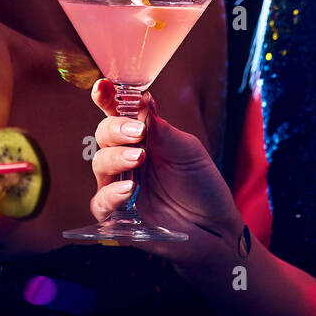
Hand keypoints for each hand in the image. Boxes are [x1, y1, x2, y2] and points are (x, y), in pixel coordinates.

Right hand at [88, 80, 243, 266]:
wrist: (214, 228)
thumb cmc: (202, 186)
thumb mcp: (189, 152)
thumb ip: (163, 131)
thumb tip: (143, 103)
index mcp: (143, 138)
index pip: (119, 113)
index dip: (107, 99)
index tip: (103, 87)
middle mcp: (127, 159)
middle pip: (104, 135)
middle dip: (115, 128)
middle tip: (137, 132)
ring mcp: (120, 186)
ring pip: (100, 164)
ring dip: (116, 157)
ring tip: (138, 159)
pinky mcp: (118, 215)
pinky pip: (100, 202)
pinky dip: (110, 194)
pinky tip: (128, 190)